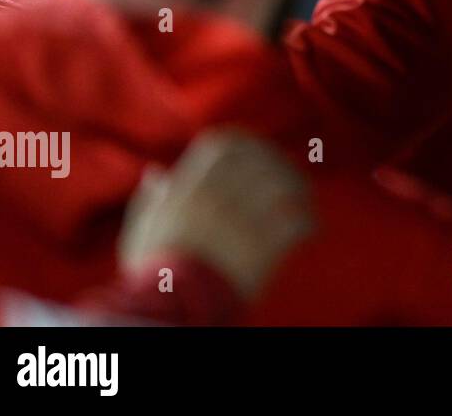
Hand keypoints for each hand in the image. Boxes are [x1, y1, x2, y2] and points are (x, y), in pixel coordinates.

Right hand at [117, 130, 313, 301]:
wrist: (169, 309)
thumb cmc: (150, 273)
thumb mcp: (142, 230)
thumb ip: (152, 199)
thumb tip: (157, 171)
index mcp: (190, 187)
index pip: (225, 143)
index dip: (245, 143)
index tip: (256, 151)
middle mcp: (220, 195)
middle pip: (263, 160)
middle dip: (280, 164)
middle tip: (290, 177)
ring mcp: (244, 218)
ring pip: (285, 184)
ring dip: (299, 190)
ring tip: (304, 200)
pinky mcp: (264, 245)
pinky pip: (298, 221)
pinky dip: (308, 222)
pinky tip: (309, 230)